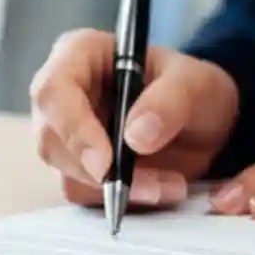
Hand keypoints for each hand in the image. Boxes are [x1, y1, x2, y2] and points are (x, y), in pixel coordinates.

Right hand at [30, 29, 238, 206]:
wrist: (203, 122)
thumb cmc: (193, 88)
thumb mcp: (196, 83)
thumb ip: (170, 101)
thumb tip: (137, 136)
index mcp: (79, 55)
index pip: (53, 91)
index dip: (72, 128)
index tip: (106, 163)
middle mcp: (62, 95)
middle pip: (51, 139)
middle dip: (99, 171)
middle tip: (153, 186)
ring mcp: (66, 135)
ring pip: (65, 173)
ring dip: (116, 190)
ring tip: (170, 185)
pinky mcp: (77, 168)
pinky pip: (84, 193)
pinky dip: (120, 200)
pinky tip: (157, 190)